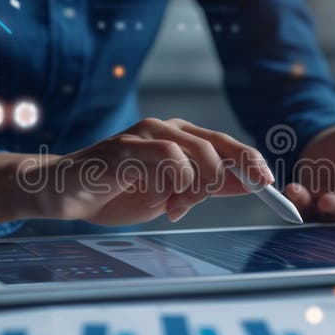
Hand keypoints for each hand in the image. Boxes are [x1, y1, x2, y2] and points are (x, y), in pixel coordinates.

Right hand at [0, 118, 273, 225]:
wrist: (64, 193)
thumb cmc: (116, 191)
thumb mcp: (171, 195)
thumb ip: (206, 187)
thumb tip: (250, 184)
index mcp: (180, 137)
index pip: (227, 144)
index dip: (252, 163)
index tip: (271, 185)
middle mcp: (164, 129)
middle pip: (217, 145)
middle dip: (223, 179)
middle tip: (202, 204)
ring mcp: (143, 135)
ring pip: (194, 151)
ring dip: (194, 186)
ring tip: (174, 206)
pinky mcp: (122, 148)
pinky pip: (165, 157)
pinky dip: (171, 182)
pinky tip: (158, 198)